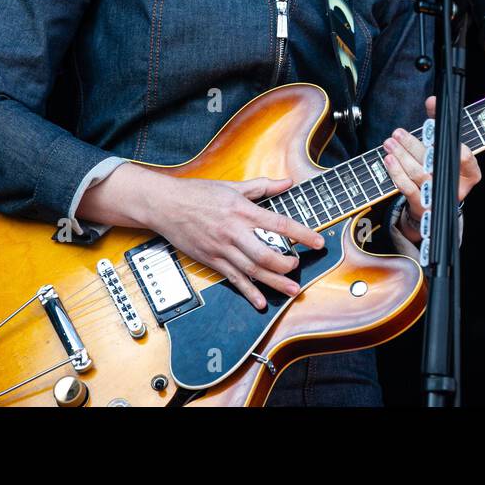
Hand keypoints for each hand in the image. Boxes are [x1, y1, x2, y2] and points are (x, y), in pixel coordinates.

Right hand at [140, 170, 324, 311]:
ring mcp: (222, 249)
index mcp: (243, 211)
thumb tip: (287, 182)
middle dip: (286, 265)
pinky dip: (248, 292)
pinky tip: (261, 302)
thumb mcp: (233, 186)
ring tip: (291, 291)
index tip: (318, 241)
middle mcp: (234, 232)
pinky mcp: (212, 260)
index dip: (302, 234)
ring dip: (274, 283)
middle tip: (298, 268)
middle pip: (266, 254)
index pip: (279, 224)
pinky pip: (234, 279)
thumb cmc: (198, 193)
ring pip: (253, 270)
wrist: (166, 205)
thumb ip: (262, 186)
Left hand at [381, 95, 481, 246]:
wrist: (433, 200)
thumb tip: (432, 100)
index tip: (439, 137)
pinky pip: (408, 188)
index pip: (467, 160)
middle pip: (435, 163)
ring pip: (419, 174)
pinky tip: (388, 160)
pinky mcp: (422, 205)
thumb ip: (440, 122)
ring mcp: (438, 196)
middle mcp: (456, 186)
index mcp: (470, 173)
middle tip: (398, 133)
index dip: (458, 151)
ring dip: (401, 157)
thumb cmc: (441, 167)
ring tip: (390, 143)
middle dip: (414, 146)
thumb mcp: (446, 145)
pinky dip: (397, 173)